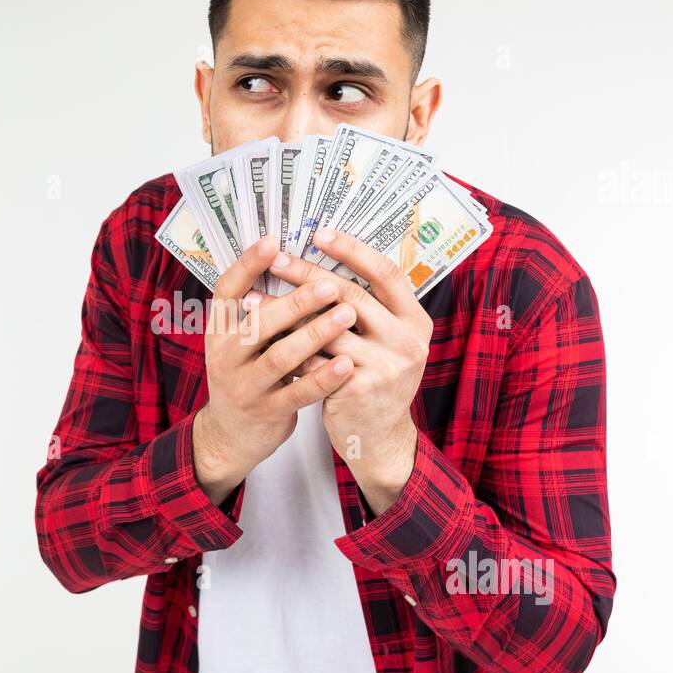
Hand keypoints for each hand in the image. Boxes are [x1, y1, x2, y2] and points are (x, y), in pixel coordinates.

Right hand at [191, 235, 358, 505]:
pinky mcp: (266, 412)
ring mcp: (245, 386)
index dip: (248, 265)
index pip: (227, 290)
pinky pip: (298, 393)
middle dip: (295, 303)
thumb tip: (293, 262)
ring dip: (315, 335)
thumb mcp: (240, 343)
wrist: (231, 435)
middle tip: (330, 284)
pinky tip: (347, 364)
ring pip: (280, 357)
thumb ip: (260, 312)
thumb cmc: (247, 375)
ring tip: (346, 316)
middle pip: (258, 324)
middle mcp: (226, 355)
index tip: (273, 241)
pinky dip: (323, 377)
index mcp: (219, 331)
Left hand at [266, 228, 432, 514]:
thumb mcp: (388, 342)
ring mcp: (385, 368)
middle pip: (350, 296)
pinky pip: (313, 361)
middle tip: (277, 261)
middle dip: (308, 276)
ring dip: (286, 311)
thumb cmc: (374, 381)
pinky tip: (261, 336)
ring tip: (256, 298)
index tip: (319, 234)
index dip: (353, 250)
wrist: (379, 438)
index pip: (387, 273)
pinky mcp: (357, 390)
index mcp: (416, 322)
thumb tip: (325, 264)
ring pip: (325, 328)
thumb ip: (370, 310)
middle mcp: (407, 342)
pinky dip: (287, 347)